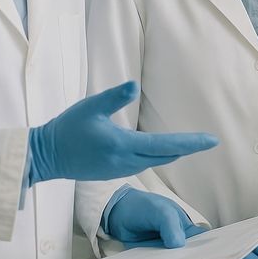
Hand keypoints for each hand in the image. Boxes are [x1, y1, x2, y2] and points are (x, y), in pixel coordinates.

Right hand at [28, 81, 217, 183]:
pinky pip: (145, 164)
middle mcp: (126, 162)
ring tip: (193, 144)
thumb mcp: (90, 107)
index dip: (191, 143)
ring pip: (156, 161)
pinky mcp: (114, 173)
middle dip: (189, 148)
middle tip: (210, 141)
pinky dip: (160, 156)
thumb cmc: (67, 128)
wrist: (46, 156)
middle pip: (166, 155)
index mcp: (123, 146)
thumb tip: (134, 86)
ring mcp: (120, 170)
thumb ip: (113, 97)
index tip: (211, 140)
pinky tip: (166, 150)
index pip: (166, 145)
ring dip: (175, 152)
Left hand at [105, 188, 205, 258]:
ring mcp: (164, 250)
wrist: (118, 212)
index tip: (201, 253)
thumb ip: (171, 226)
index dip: (206, 248)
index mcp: (186, 227)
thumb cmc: (143, 205)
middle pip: (188, 256)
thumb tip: (178, 244)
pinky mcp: (151, 258)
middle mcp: (178, 240)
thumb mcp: (161, 210)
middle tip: (174, 257)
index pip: (203, 240)